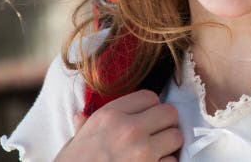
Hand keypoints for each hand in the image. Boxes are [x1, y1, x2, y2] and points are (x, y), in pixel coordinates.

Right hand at [55, 89, 182, 161]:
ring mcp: (142, 152)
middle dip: (165, 124)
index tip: (146, 118)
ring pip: (176, 137)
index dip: (150, 108)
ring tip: (156, 153)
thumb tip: (81, 117)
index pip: (149, 96)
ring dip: (169, 146)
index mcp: (109, 116)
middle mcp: (128, 129)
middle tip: (156, 135)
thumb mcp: (75, 143)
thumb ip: (85, 126)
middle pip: (169, 113)